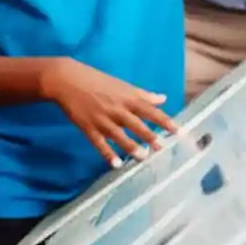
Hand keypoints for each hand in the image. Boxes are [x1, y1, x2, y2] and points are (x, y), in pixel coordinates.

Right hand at [41, 58, 178, 167]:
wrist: (66, 79)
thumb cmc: (96, 80)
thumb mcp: (121, 85)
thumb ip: (142, 94)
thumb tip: (163, 99)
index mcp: (126, 97)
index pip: (150, 110)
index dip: (165, 121)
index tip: (179, 131)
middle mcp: (116, 108)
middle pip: (136, 124)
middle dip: (150, 136)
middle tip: (163, 147)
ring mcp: (101, 119)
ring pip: (119, 135)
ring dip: (132, 147)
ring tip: (143, 157)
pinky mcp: (88, 126)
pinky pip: (99, 143)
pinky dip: (107, 154)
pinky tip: (117, 164)